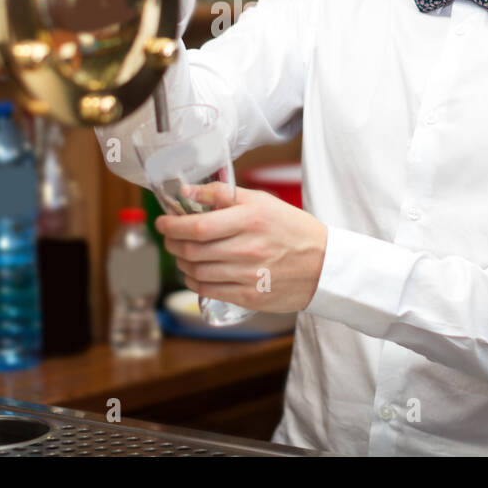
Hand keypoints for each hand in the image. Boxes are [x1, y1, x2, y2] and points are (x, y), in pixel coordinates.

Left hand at [156, 182, 327, 313]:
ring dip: (181, 263)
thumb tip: (186, 191)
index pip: (197, 226)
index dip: (171, 226)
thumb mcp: (261, 201)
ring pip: (196, 272)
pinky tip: (195, 273)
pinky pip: (208, 291)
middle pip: (192, 251)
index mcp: (250, 220)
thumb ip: (221, 194)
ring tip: (184, 255)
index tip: (162, 222)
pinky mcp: (249, 296)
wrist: (324, 265)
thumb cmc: (292, 229)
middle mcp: (247, 248)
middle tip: (170, 238)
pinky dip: (193, 281)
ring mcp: (248, 275)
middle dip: (172, 244)